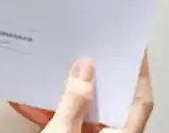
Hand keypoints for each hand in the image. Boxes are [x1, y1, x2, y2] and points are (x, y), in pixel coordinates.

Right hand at [14, 53, 153, 132]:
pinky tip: (28, 100)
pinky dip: (46, 111)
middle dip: (95, 75)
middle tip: (88, 50)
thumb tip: (84, 72)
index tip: (136, 46)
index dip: (140, 71)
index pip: (140, 99)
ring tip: (50, 72)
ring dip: (63, 92)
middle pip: (109, 101)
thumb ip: (73, 103)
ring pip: (82, 111)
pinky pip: (62, 124)